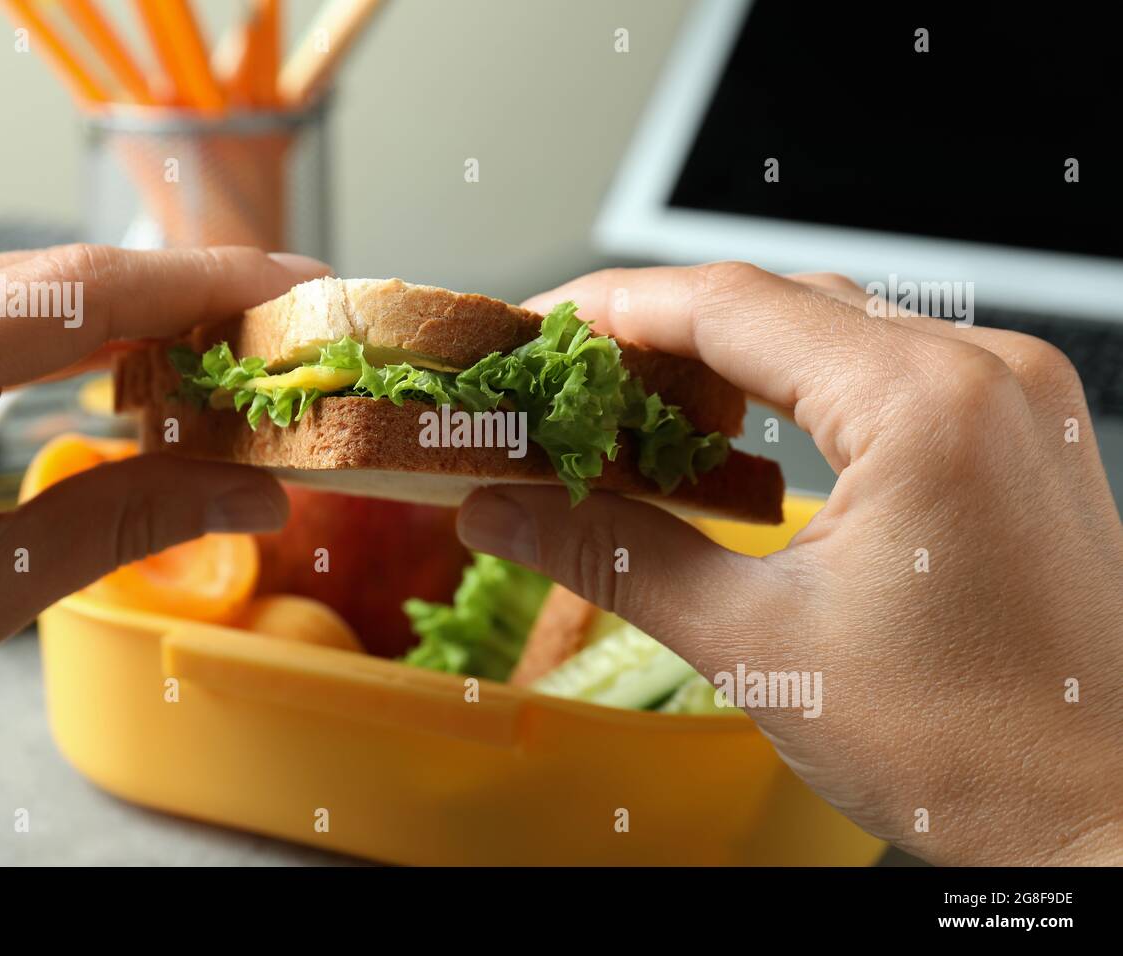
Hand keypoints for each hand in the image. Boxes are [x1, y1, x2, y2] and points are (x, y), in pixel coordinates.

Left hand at [0, 244, 326, 752]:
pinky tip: (121, 358)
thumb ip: (120, 526)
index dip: (202, 280)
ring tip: (222, 352)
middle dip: (178, 298)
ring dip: (123, 314)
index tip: (292, 284)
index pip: (77, 291)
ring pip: (9, 284)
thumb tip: (256, 494)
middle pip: (48, 274)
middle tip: (276, 331)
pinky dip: (56, 330)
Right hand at [458, 262, 1122, 864]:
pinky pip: (884, 369)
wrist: (1112, 816)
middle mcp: (983, 371)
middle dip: (654, 331)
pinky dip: (795, 387)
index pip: (725, 303)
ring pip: (831, 329)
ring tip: (630, 411)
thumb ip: (616, 556)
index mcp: (922, 404)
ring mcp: (1013, 396)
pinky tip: (737, 435)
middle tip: (563, 382)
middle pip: (775, 302)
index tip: (531, 332)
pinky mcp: (1018, 433)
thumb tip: (503, 511)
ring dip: (724, 358)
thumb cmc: (973, 748)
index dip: (608, 307)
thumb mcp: (760, 645)